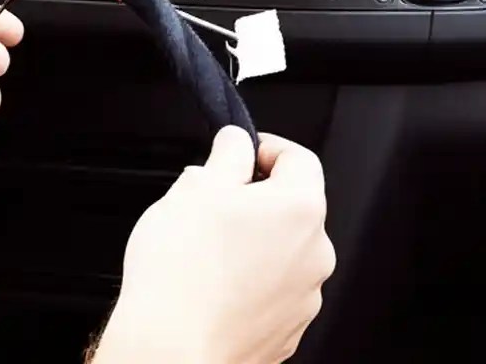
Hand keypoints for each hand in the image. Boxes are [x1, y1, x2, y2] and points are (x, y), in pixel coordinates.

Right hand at [92, 128, 334, 363]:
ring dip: (252, 244)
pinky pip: (272, 292)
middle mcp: (315, 253)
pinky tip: (213, 285)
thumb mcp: (196, 188)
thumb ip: (226, 156)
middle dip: (254, 201)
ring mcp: (304, 297)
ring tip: (206, 251)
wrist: (171, 349)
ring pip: (281, 253)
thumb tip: (236, 143)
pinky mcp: (287, 330)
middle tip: (210, 204)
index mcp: (300, 208)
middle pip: (291, 208)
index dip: (265, 149)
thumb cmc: (182, 273)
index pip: (298, 159)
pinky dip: (249, 283)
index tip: (240, 152)